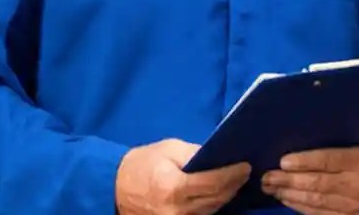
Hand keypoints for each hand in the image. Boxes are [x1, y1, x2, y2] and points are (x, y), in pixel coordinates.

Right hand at [115, 138, 250, 214]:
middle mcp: (176, 211)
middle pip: (215, 200)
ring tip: (236, 182)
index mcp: (174, 188)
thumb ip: (195, 155)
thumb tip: (220, 158)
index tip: (245, 166)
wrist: (114, 187)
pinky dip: (212, 206)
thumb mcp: (169, 149)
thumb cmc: (142, 164)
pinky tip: (220, 195)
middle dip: (233, 186)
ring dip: (225, 197)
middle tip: (245, 173)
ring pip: (210, 211)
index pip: (213, 184)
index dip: (232, 176)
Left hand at [260, 139, 358, 213]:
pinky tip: (285, 198)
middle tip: (268, 176)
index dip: (304, 161)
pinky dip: (298, 206)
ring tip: (272, 187)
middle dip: (289, 180)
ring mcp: (352, 205)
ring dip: (289, 194)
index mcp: (357, 161)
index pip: (328, 160)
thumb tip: (290, 144)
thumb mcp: (348, 143)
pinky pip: (317, 214)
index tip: (283, 161)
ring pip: (315, 201)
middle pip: (318, 183)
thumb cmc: (355, 153)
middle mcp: (357, 185)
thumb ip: (325, 145)